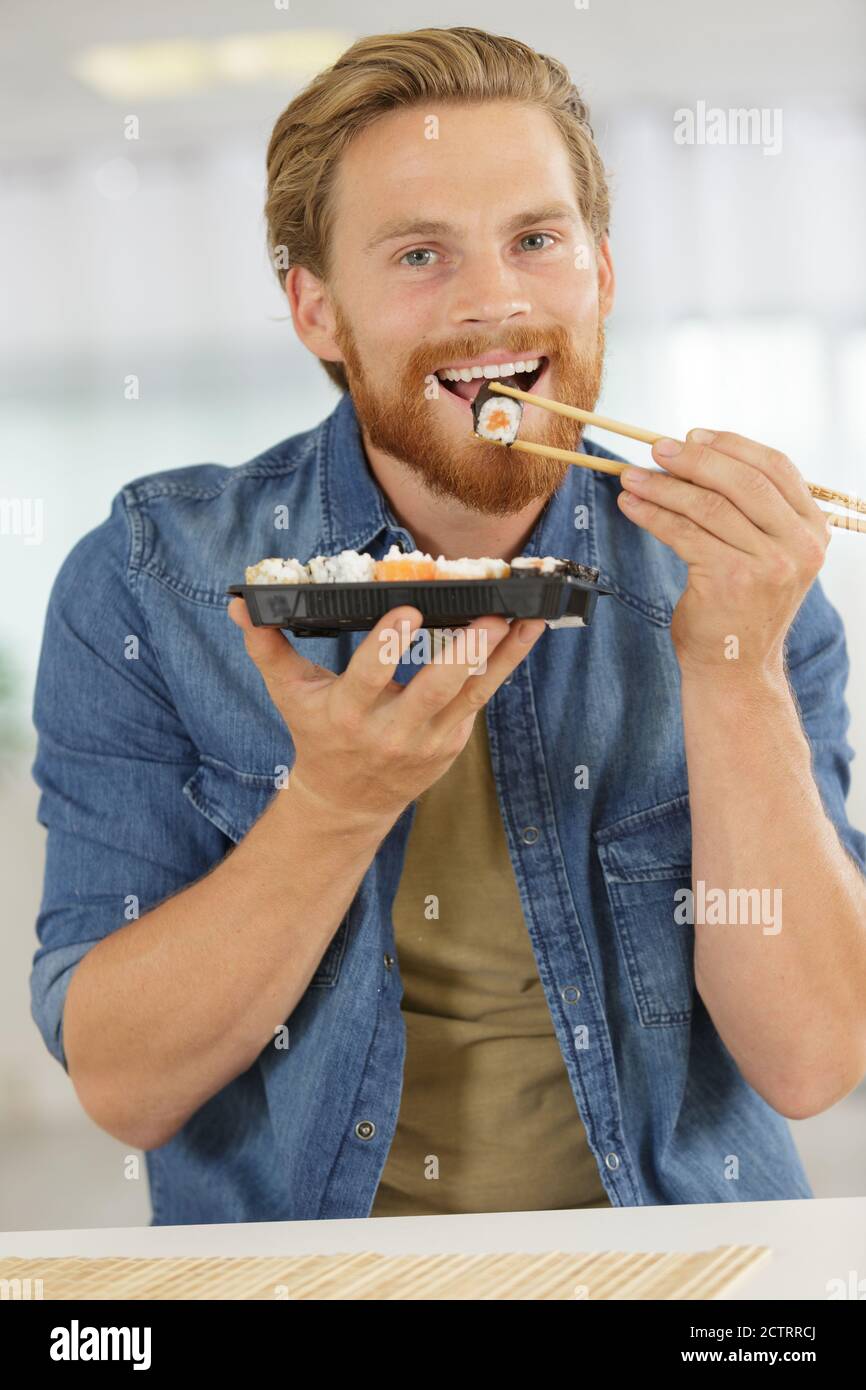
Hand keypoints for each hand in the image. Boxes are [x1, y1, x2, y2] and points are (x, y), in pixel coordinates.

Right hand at [228, 599, 544, 827]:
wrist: (348, 800)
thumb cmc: (319, 734)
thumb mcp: (290, 694)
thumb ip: (268, 647)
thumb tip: (240, 602)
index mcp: (347, 715)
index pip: (368, 678)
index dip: (387, 647)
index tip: (406, 612)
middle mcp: (391, 731)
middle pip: (432, 691)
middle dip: (461, 654)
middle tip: (486, 617)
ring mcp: (428, 741)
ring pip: (470, 694)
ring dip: (498, 656)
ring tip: (521, 618)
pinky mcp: (452, 742)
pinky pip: (484, 697)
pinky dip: (507, 664)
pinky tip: (527, 632)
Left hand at [617, 429, 830, 679]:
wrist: (736, 668)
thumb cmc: (742, 607)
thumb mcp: (765, 554)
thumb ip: (751, 511)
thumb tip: (697, 455)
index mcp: (812, 528)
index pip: (775, 467)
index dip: (731, 445)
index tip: (693, 434)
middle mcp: (799, 544)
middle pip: (742, 480)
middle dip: (693, 458)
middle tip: (656, 449)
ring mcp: (768, 563)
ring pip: (707, 505)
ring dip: (662, 486)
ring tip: (630, 477)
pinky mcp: (731, 579)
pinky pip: (683, 532)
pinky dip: (652, 514)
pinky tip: (631, 506)